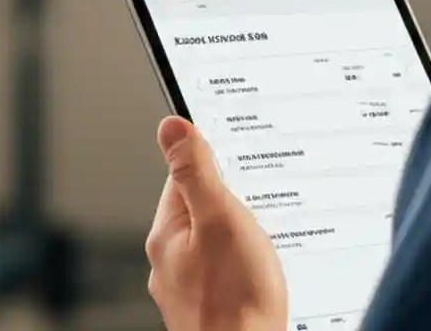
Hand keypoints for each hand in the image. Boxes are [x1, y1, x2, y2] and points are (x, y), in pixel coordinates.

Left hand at [147, 117, 287, 330]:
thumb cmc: (236, 299)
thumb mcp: (221, 221)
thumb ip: (197, 173)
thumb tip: (172, 127)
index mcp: (167, 234)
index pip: (183, 177)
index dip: (214, 164)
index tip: (238, 160)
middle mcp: (170, 260)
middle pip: (200, 208)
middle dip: (231, 201)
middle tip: (259, 204)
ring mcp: (188, 285)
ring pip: (213, 241)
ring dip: (238, 234)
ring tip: (263, 238)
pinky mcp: (208, 303)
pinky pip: (224, 268)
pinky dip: (242, 263)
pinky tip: (259, 270)